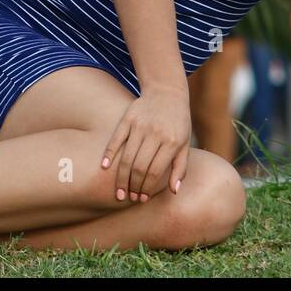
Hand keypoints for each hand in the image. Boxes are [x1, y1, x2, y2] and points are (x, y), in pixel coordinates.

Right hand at [101, 85, 190, 202]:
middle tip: (129, 197)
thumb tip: (173, 191)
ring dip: (121, 177)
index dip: (147, 187)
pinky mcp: (127, 119)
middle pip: (139, 166)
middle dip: (133, 186)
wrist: (167, 93)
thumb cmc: (178, 122)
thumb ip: (180, 167)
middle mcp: (155, 134)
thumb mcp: (185, 143)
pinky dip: (109, 154)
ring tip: (119, 191)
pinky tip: (105, 168)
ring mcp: (140, 126)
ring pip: (127, 157)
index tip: (142, 198)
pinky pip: (116, 139)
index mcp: (171, 141)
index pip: (155, 171)